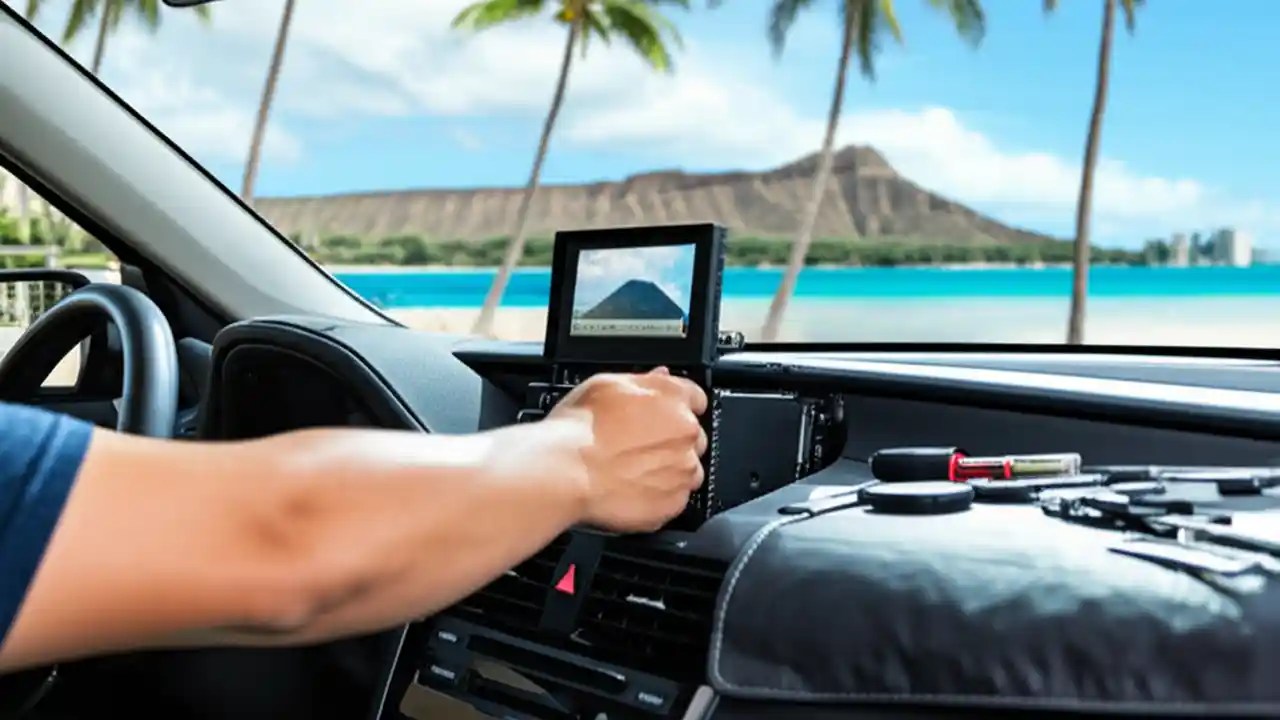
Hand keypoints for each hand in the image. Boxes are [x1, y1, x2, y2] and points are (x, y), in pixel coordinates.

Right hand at [548, 367, 707, 532]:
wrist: (566, 472)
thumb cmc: (578, 429)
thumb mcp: (604, 385)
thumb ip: (642, 381)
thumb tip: (660, 377)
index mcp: (672, 397)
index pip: (695, 398)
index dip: (677, 407)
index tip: (665, 416)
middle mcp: (686, 432)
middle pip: (692, 436)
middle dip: (671, 441)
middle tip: (637, 447)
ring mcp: (683, 470)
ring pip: (687, 469)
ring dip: (669, 470)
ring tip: (633, 472)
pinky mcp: (674, 502)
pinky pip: (675, 498)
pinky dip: (659, 496)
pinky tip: (633, 490)